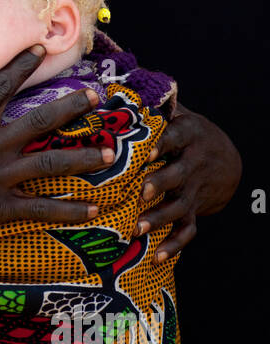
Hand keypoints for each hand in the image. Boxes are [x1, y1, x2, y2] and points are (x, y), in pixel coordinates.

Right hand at [0, 45, 115, 251]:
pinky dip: (69, 210)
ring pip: (49, 162)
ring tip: (108, 152)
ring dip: (82, 158)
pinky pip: (41, 208)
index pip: (1, 86)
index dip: (22, 64)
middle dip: (71, 107)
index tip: (41, 47)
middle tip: (96, 98)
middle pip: (39, 121)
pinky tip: (92, 208)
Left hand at [134, 103, 241, 259]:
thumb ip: (153, 104)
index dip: (161, 145)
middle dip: (159, 184)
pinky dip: (174, 245)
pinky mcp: (195, 210)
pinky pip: (188, 230)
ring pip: (179, 206)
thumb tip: (116, 86)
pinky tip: (156, 257)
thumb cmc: (188, 133)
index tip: (146, 152)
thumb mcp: (179, 114)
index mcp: (187, 135)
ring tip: (137, 228)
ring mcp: (194, 189)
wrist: (226, 159)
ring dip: (159, 218)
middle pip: (177, 175)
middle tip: (140, 193)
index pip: (174, 138)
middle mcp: (192, 163)